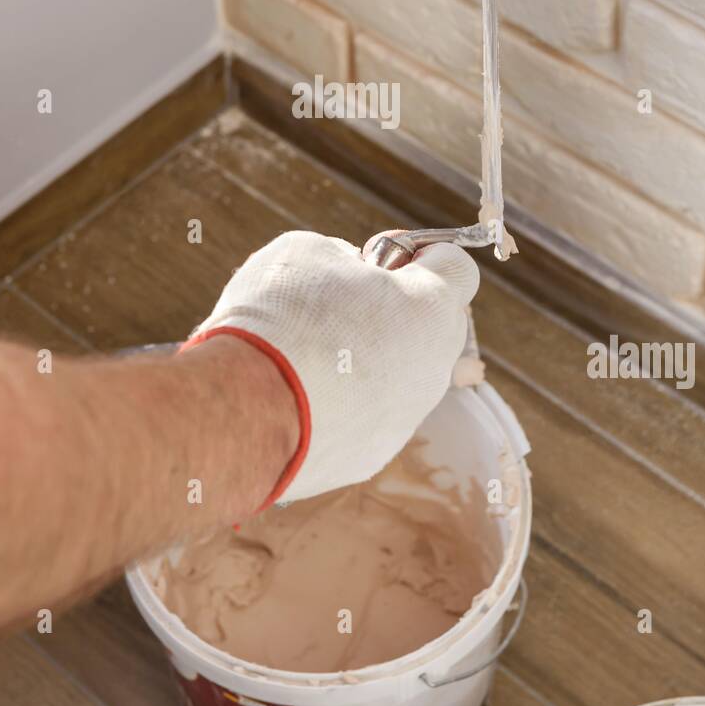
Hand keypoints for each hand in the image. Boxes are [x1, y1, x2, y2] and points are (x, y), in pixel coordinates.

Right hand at [183, 231, 479, 503]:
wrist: (246, 411)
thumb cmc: (281, 318)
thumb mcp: (307, 251)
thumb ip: (344, 259)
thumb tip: (349, 277)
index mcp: (431, 306)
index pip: (459, 267)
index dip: (418, 254)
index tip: (376, 259)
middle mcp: (433, 364)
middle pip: (433, 324)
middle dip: (396, 307)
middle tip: (339, 302)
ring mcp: (407, 415)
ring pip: (401, 372)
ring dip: (368, 356)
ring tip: (310, 351)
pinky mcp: (373, 454)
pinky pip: (369, 414)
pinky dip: (343, 400)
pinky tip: (300, 394)